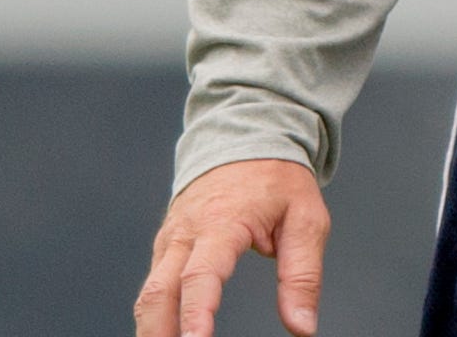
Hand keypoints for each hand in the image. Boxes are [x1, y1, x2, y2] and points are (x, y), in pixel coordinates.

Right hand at [136, 158, 330, 336]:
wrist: (247, 138)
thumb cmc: (279, 180)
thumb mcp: (307, 221)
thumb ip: (303, 276)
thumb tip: (303, 327)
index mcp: (222, 221)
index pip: (202, 274)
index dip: (197, 313)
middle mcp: (187, 232)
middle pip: (159, 291)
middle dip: (159, 333)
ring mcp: (171, 239)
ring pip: (149, 292)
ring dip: (151, 330)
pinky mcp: (166, 246)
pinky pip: (153, 286)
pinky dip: (155, 316)